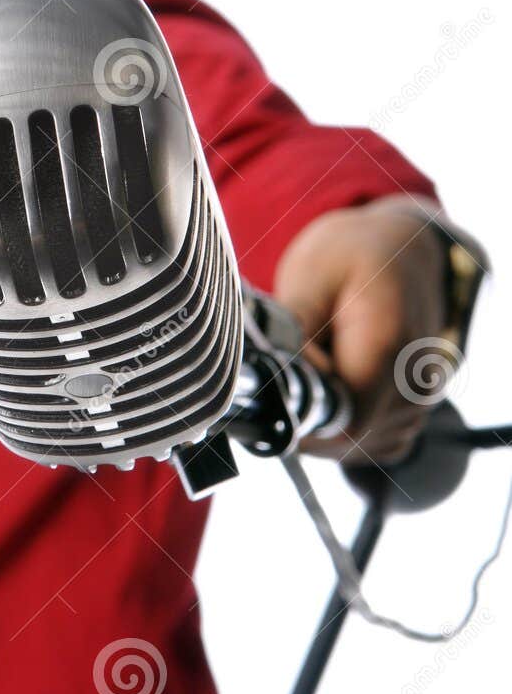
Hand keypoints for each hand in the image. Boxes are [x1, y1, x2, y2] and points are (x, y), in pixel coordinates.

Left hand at [272, 193, 456, 465]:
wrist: (403, 248)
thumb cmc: (351, 257)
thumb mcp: (308, 275)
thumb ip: (291, 334)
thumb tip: (280, 383)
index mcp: (387, 345)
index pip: (344, 425)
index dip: (301, 423)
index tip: (274, 395)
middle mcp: (414, 380)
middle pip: (350, 439)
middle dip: (307, 419)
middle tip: (287, 372)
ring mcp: (420, 398)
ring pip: (359, 445)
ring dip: (325, 421)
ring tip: (317, 366)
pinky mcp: (415, 409)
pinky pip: (372, 442)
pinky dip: (344, 424)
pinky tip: (334, 382)